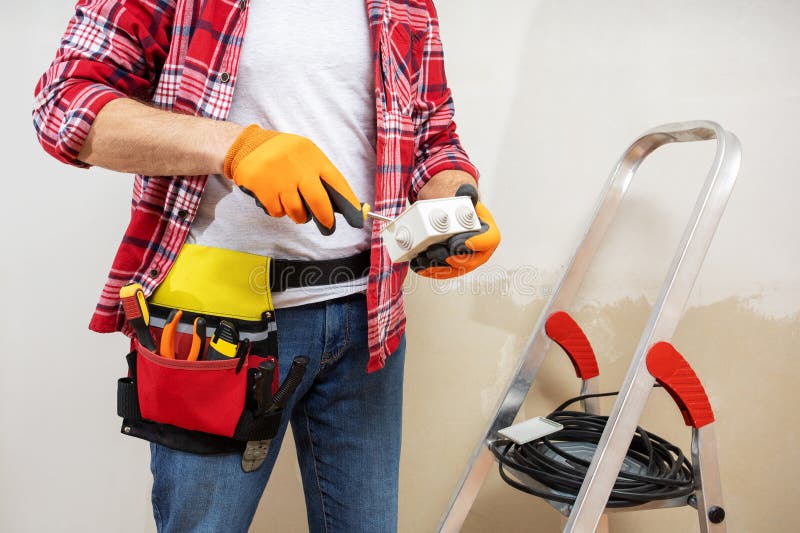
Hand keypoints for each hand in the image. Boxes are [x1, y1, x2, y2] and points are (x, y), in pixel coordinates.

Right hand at [224, 125, 365, 234]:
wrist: (247, 145)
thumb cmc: (283, 155)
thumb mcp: (305, 156)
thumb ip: (320, 177)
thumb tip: (338, 207)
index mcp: (313, 157)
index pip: (337, 183)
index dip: (348, 203)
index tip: (357, 219)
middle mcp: (298, 167)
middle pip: (319, 203)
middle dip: (325, 219)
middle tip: (328, 227)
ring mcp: (280, 178)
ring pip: (297, 211)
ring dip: (298, 215)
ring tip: (293, 205)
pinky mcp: (263, 188)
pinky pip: (278, 212)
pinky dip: (278, 210)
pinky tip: (275, 198)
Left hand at [410, 184, 499, 277]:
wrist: (453, 215)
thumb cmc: (461, 208)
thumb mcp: (465, 198)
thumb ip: (466, 194)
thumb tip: (466, 189)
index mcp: (489, 233)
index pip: (488, 241)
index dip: (474, 243)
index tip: (455, 242)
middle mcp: (480, 250)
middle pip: (469, 260)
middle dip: (449, 257)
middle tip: (433, 251)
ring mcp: (467, 261)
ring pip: (454, 269)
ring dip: (436, 267)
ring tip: (421, 259)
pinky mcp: (453, 267)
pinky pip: (443, 272)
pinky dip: (430, 270)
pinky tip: (418, 266)